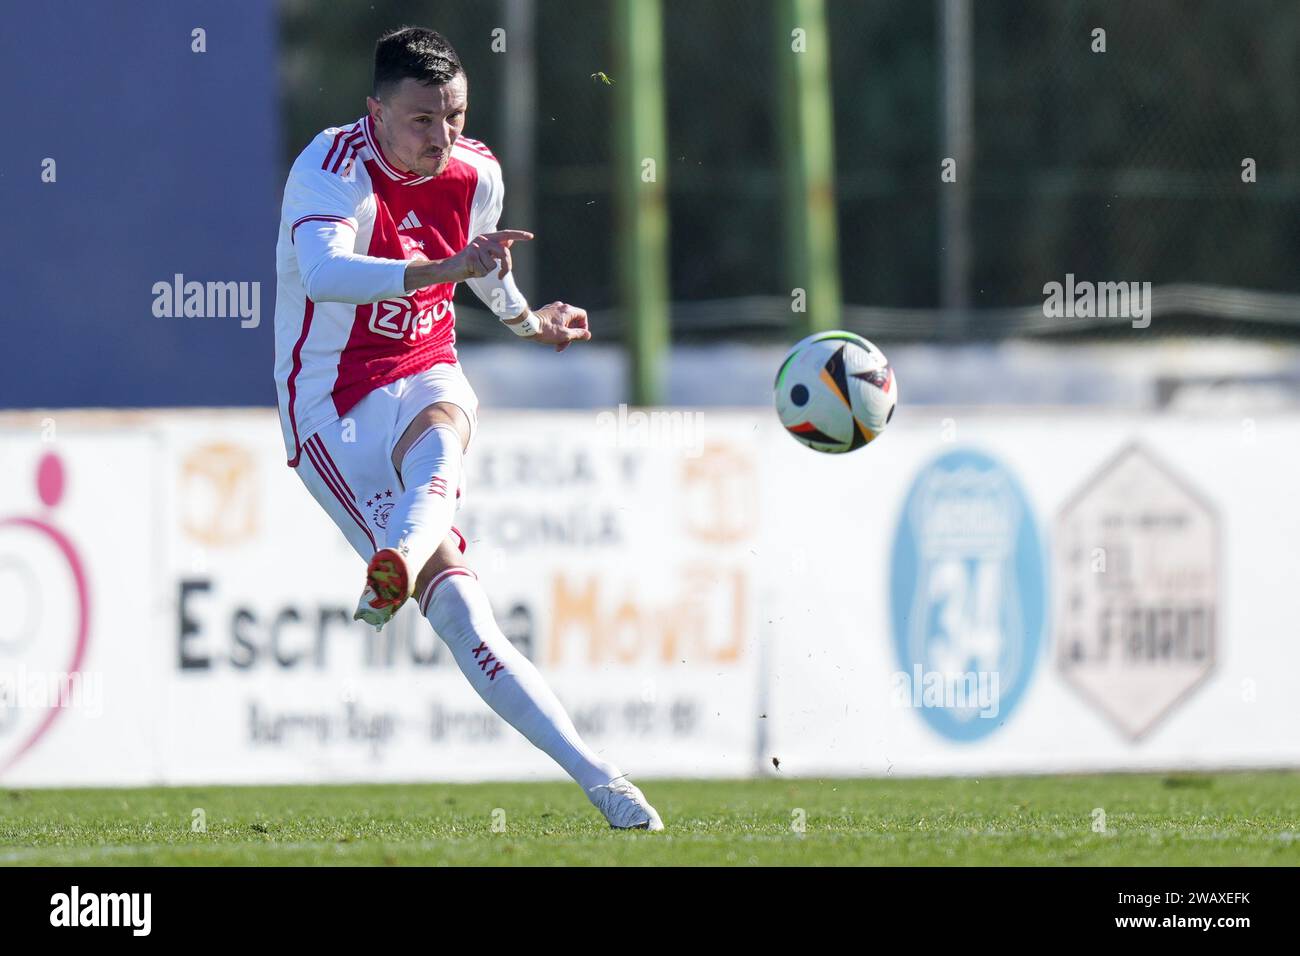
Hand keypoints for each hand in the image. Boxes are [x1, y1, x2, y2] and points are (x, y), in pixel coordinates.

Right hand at [407, 229, 532, 287]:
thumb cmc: (469, 264)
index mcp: (486, 238)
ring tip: (476, 269)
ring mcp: (476, 247)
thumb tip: (510, 241)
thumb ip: (496, 248)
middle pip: (504, 253)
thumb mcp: (484, 255)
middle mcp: (482, 239)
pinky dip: (479, 275)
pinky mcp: (471, 257)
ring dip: (486, 272)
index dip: (519, 235)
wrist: (449, 269)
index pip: (505, 234)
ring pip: (493, 265)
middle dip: (507, 267)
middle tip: (502, 276)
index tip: (531, 236)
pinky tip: (470, 271)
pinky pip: (484, 271)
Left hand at [529, 301, 590, 351]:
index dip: (584, 326)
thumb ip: (578, 334)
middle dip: (571, 334)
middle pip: (573, 320)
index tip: (579, 336)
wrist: (528, 325)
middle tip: (565, 345)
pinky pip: (555, 321)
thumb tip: (588, 335)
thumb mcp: (565, 335)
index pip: (582, 316)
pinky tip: (550, 338)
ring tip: (556, 344)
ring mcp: (552, 308)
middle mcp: (561, 306)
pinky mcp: (545, 312)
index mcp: (568, 311)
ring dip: (563, 334)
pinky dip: (556, 329)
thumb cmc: (546, 331)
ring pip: (563, 322)